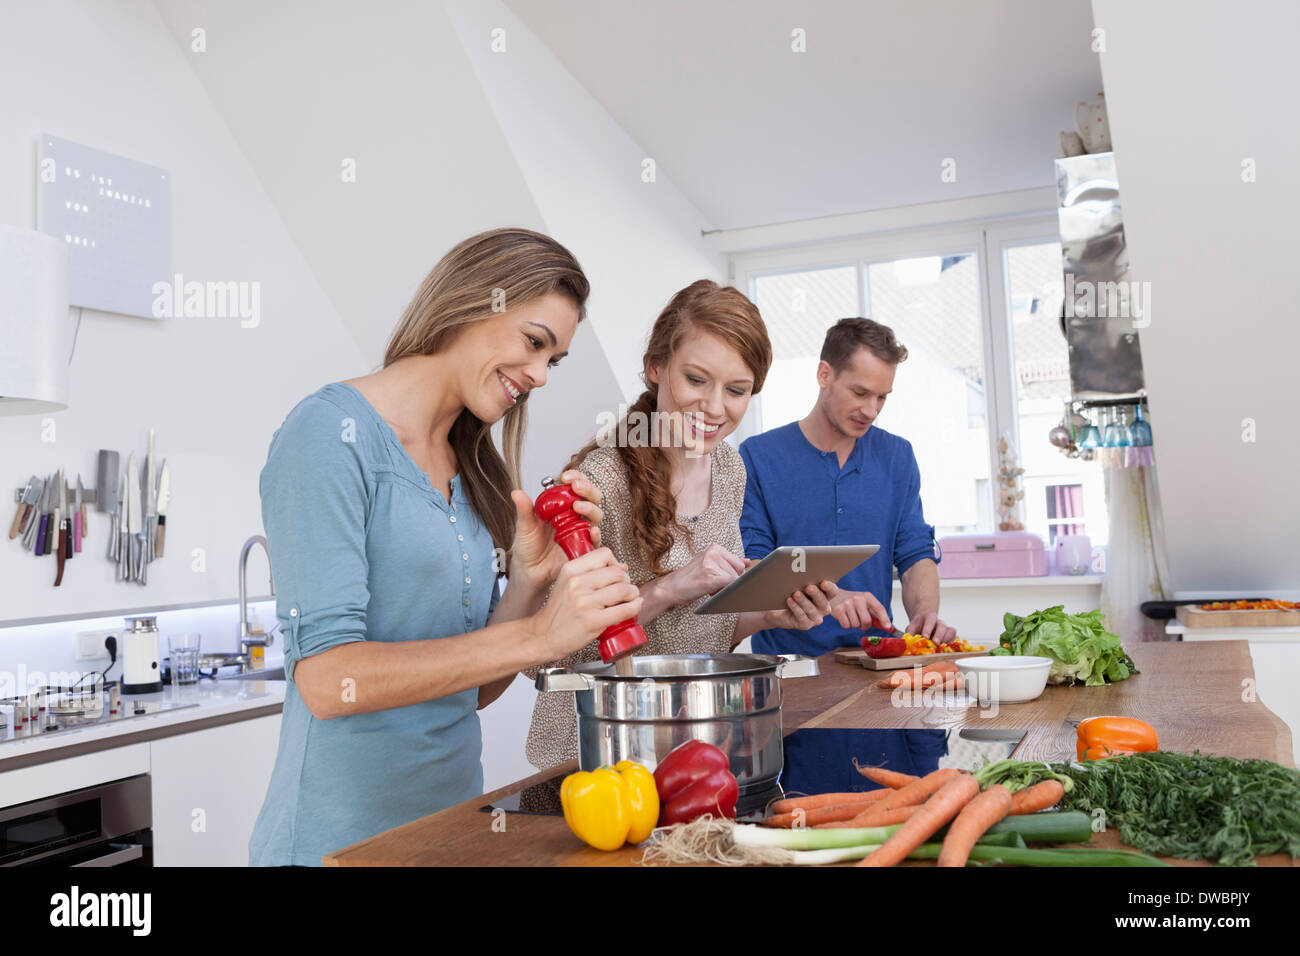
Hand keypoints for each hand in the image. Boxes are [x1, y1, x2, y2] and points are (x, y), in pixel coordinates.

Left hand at [507, 469, 602, 595]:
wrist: (529, 571)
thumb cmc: (528, 546)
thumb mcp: (524, 526)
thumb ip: (524, 510)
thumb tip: (516, 492)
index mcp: (563, 505)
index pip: (576, 485)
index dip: (576, 477)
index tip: (565, 476)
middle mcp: (576, 516)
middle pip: (592, 497)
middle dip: (587, 488)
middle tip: (576, 487)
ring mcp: (582, 531)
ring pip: (596, 514)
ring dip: (590, 508)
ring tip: (578, 507)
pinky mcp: (584, 548)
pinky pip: (595, 540)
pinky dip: (596, 534)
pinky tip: (591, 530)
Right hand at [529, 547, 641, 660]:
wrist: (544, 635)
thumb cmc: (559, 611)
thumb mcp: (567, 582)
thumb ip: (591, 572)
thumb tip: (623, 566)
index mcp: (571, 570)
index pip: (605, 554)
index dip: (616, 563)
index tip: (616, 574)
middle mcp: (577, 583)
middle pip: (618, 572)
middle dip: (627, 580)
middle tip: (625, 589)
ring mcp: (584, 602)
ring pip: (624, 589)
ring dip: (634, 594)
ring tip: (631, 599)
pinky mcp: (592, 621)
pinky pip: (624, 610)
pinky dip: (635, 607)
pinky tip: (634, 607)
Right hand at [664, 543, 745, 604]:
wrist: (672, 587)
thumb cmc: (692, 578)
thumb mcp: (711, 565)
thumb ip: (729, 563)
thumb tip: (747, 561)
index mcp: (715, 548)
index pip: (739, 564)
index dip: (732, 575)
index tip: (719, 579)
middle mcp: (714, 552)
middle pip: (739, 571)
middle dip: (729, 581)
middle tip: (712, 582)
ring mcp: (711, 563)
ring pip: (734, 580)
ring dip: (724, 587)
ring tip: (708, 585)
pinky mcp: (710, 576)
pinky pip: (729, 585)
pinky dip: (722, 592)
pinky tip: (709, 590)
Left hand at [759, 580, 837, 631]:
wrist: (778, 610)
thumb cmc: (791, 593)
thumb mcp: (798, 585)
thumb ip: (804, 580)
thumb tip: (802, 572)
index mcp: (825, 596)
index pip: (833, 592)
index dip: (830, 587)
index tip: (823, 582)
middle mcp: (823, 608)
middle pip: (823, 601)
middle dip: (816, 594)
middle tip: (808, 587)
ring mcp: (815, 618)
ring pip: (811, 610)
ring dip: (803, 601)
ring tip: (796, 593)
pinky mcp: (805, 625)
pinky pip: (801, 616)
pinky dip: (795, 607)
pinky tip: (789, 600)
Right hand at [828, 589, 892, 631]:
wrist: (836, 595)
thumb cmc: (854, 602)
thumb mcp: (866, 603)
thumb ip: (875, 614)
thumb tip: (887, 627)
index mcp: (867, 596)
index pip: (879, 608)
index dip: (884, 619)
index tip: (888, 627)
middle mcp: (857, 598)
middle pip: (866, 620)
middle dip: (865, 626)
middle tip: (862, 623)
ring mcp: (847, 604)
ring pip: (856, 625)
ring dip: (855, 625)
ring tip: (851, 617)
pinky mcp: (838, 610)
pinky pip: (846, 626)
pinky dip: (847, 625)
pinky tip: (845, 617)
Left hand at [905, 610, 956, 644]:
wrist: (925, 623)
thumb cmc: (918, 627)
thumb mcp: (911, 628)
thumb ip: (909, 634)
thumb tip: (906, 643)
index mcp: (930, 617)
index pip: (930, 620)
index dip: (928, 628)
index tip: (924, 636)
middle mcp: (940, 622)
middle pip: (942, 626)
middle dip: (939, 635)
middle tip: (935, 643)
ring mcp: (947, 628)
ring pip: (951, 631)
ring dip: (946, 640)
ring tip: (941, 648)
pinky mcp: (951, 635)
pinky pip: (955, 638)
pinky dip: (951, 643)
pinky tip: (946, 649)